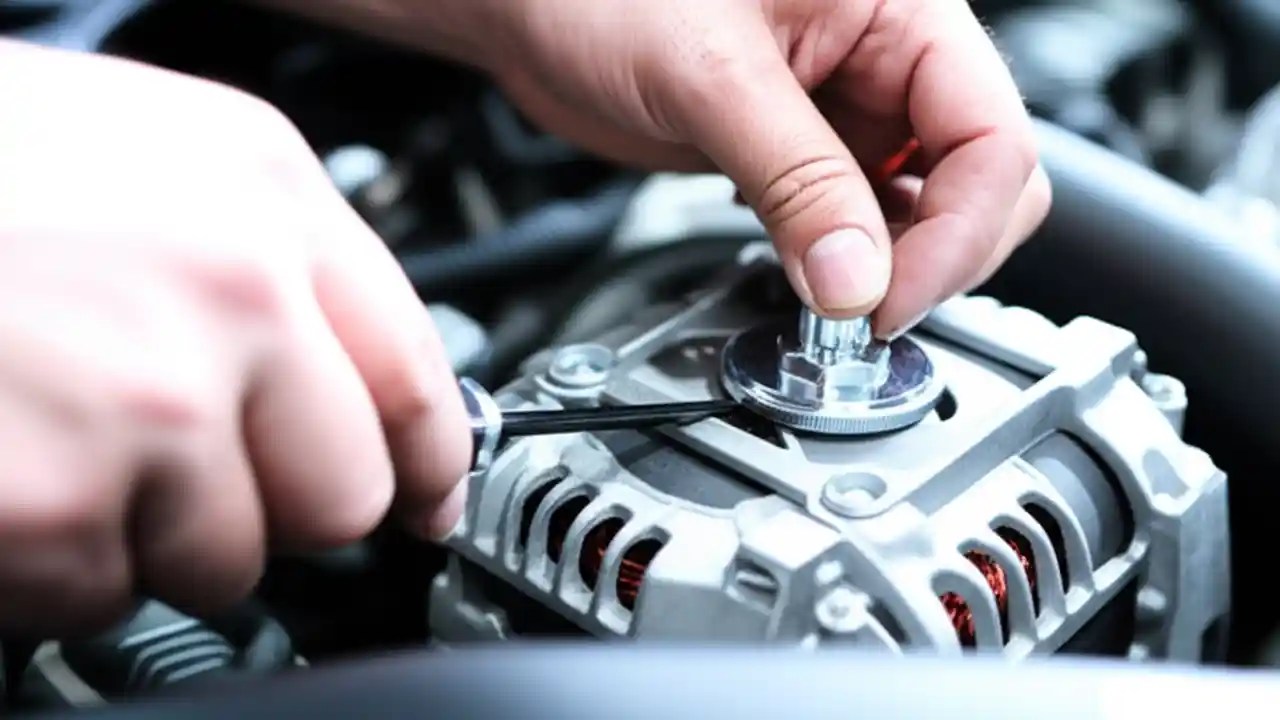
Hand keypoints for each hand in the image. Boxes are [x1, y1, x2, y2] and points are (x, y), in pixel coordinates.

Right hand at [0, 41, 469, 635]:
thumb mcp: (164, 156)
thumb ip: (282, 263)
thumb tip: (364, 383)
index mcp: (267, 201)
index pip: (417, 380)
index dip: (428, 463)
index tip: (423, 499)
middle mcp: (233, 299)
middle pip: (343, 498)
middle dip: (279, 505)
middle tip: (191, 463)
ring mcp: (149, 406)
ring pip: (226, 561)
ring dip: (155, 532)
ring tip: (64, 437)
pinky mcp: (51, 507)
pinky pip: (102, 594)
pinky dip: (55, 561)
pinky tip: (10, 465)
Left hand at [484, 0, 1050, 335]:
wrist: (533, 6)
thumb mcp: (712, 76)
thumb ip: (797, 180)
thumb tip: (856, 282)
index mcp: (904, 7)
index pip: (992, 139)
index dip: (958, 235)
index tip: (887, 302)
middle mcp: (890, 58)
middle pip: (977, 183)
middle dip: (934, 258)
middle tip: (861, 314)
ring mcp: (851, 108)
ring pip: (919, 211)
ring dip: (884, 268)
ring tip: (825, 301)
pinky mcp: (805, 149)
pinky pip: (857, 219)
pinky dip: (840, 259)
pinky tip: (803, 270)